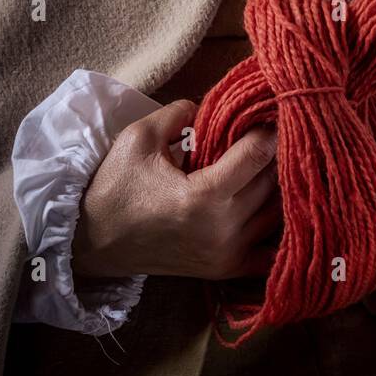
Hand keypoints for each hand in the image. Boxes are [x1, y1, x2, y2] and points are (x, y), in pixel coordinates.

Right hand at [71, 100, 281, 280]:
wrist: (93, 242)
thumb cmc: (115, 186)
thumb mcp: (138, 137)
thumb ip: (179, 112)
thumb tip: (210, 105)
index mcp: (203, 196)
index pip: (257, 155)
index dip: (269, 129)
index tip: (271, 112)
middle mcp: (222, 229)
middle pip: (273, 181)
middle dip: (278, 153)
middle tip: (279, 130)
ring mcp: (226, 254)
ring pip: (279, 213)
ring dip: (282, 185)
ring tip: (276, 160)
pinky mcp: (225, 270)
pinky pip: (271, 252)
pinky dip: (281, 229)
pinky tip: (278, 206)